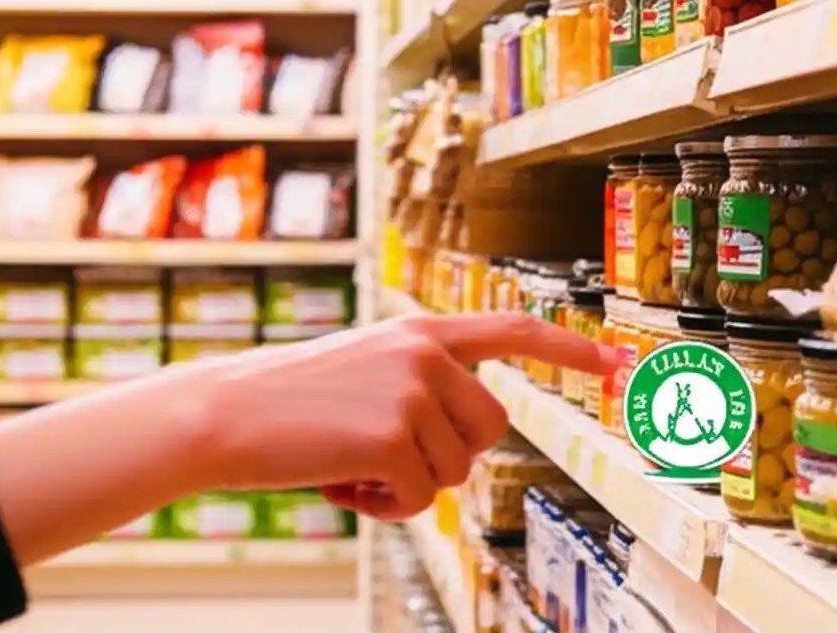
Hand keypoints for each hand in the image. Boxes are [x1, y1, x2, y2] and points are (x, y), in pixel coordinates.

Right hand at [201, 313, 618, 520]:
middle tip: (387, 459)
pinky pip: (421, 496)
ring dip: (410, 482)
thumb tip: (467, 437)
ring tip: (355, 467)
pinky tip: (345, 485)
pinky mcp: (394, 434)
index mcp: (419, 331)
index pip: (511, 330)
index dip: (567, 350)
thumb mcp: (364, 369)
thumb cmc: (289, 401)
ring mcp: (412, 391)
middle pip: (491, 427)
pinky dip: (387, 505)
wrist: (222, 413)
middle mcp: (425, 353)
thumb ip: (420, 385)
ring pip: (456, 467)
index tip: (615, 362)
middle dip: (449, 454)